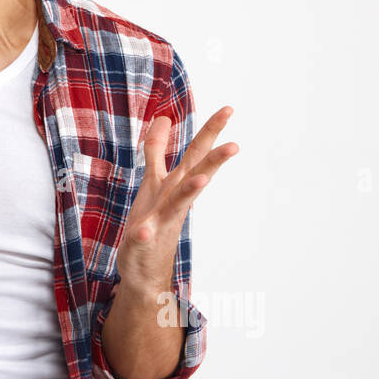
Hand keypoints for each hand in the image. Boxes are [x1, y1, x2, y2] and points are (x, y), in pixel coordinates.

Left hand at [117, 106, 238, 291]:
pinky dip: (145, 233)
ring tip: (202, 179)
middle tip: (235, 145)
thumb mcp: (153, 179)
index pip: (195, 152)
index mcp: (176, 183)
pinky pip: (144, 236)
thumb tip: (164, 117)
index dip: (210, 130)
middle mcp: (173, 199)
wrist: (146, 269)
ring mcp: (161, 220)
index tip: (229, 109)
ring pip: (177, 203)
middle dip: (214, 159)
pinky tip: (144, 231)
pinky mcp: (143, 241)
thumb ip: (157, 149)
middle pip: (195, 174)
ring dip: (189, 191)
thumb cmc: (153, 220)